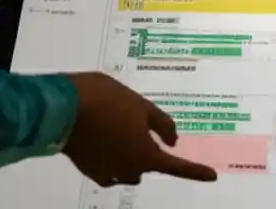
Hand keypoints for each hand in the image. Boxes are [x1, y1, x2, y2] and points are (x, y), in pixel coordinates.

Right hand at [63, 72, 217, 186]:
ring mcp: (107, 171)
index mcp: (145, 154)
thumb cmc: (107, 100)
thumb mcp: (141, 104)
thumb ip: (161, 125)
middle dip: (147, 150)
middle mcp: (128, 168)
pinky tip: (105, 139)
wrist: (63, 106)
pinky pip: (108, 169)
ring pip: (128, 168)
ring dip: (130, 154)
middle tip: (137, 123)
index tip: (212, 176)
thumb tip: (173, 142)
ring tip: (119, 126)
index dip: (195, 171)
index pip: (176, 166)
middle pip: (147, 165)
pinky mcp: (88, 169)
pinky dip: (112, 158)